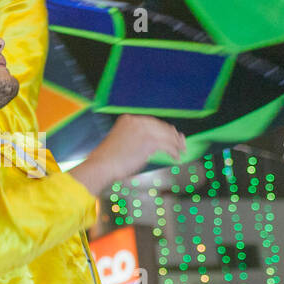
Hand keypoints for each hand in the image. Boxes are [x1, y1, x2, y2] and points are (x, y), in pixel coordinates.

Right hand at [69, 115, 186, 195]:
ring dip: (176, 144)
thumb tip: (152, 146)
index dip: (164, 129)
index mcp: (128, 119)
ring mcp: (144, 130)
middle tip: (181, 143)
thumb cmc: (108, 160)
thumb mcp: (120, 141)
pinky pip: (168, 145)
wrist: (102, 165)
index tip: (171, 135)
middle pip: (162, 126)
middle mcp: (137, 121)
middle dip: (173, 136)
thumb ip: (135, 139)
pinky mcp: (150, 141)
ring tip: (181, 151)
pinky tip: (176, 157)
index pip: (152, 122)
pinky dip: (174, 151)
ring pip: (167, 135)